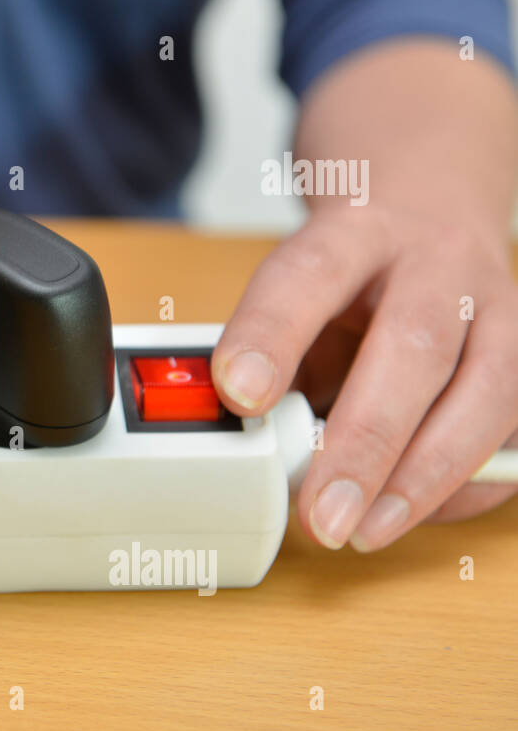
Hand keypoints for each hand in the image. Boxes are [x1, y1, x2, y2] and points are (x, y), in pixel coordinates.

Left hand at [213, 202, 517, 551]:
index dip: (271, 337)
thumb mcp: (296, 284)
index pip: (309, 276)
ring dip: (424, 477)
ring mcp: (497, 306)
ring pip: (486, 393)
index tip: (240, 395)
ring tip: (365, 531)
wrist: (433, 199)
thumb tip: (241, 431)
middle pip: (414, 346)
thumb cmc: (352, 262)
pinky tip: (415, 511)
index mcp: (355, 231)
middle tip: (320, 513)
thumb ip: (275, 348)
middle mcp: (436, 261)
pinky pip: (514, 430)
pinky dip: (468, 482)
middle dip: (365, 443)